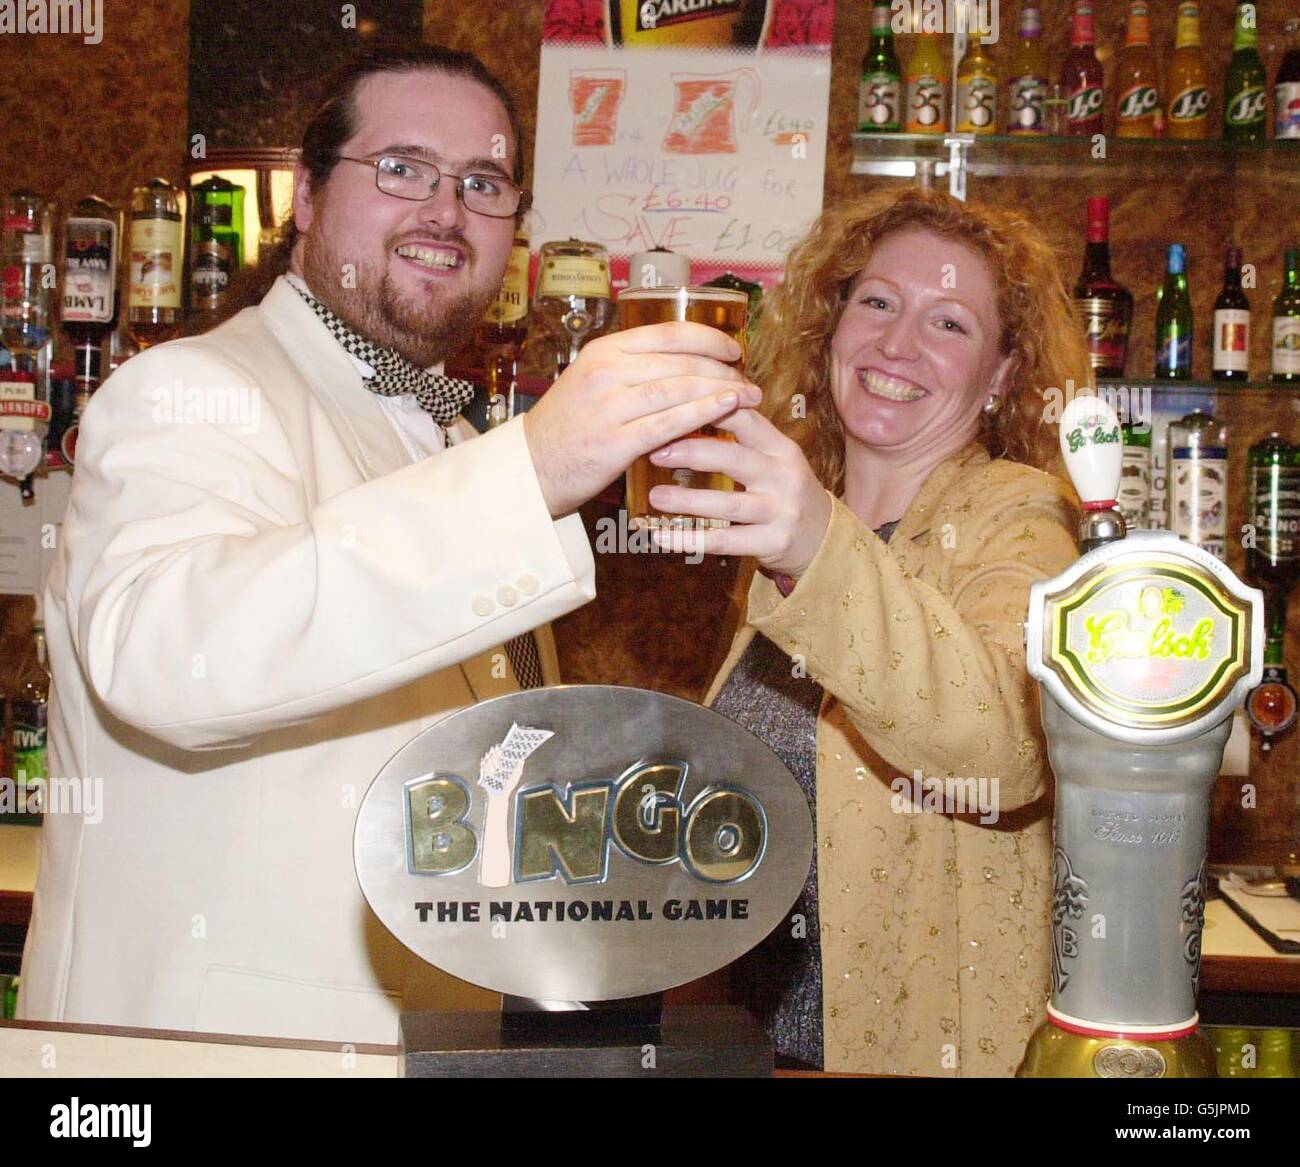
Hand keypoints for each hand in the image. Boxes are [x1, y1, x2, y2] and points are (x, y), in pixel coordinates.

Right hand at [522, 323, 759, 516]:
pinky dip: (703, 414)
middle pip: (680, 362)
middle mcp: (607, 372)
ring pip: (679, 389)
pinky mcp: (615, 442)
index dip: (709, 338)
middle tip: (750, 381)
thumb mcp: (593, 383)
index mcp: (604, 351)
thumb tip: (682, 367)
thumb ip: (631, 371)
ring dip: (721, 391)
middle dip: (723, 370)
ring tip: (749, 398)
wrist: (530, 468)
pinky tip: (727, 410)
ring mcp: (610, 406)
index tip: (734, 350)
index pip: (669, 334)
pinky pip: (669, 423)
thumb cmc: (567, 428)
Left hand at [646, 407, 831, 577]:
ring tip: (655, 496)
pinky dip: (692, 540)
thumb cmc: (783, 491)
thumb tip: (686, 414)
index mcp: (782, 449)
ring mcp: (780, 512)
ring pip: (728, 504)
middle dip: (693, 452)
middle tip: (655, 450)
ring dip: (687, 501)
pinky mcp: (773, 543)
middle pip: (735, 459)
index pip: (746, 420)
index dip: (711, 411)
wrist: (823, 537)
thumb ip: (740, 440)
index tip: (674, 408)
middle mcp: (784, 477)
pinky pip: (726, 541)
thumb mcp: (773, 460)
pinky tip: (663, 537)